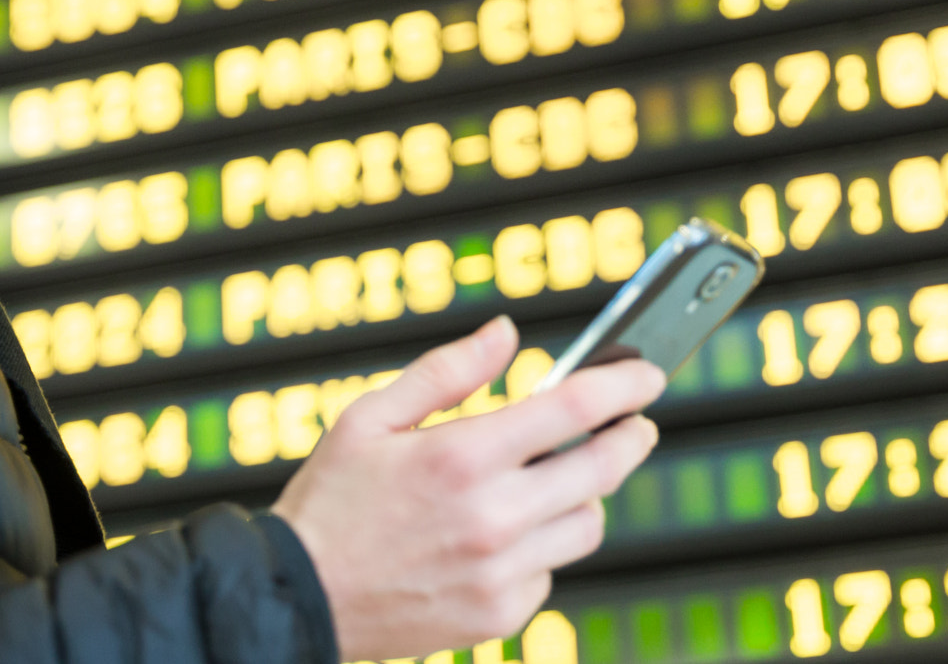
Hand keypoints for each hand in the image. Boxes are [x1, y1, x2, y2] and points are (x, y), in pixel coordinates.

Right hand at [271, 315, 664, 661]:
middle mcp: (492, 516)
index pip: (574, 410)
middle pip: (602, 468)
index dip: (622, 384)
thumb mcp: (370, 417)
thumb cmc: (332, 502)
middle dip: (630, 437)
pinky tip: (505, 535)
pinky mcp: (500, 613)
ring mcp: (500, 571)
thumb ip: (448, 371)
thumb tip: (507, 333)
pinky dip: (542, 548)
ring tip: (554, 480)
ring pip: (586, 523)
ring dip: (583, 494)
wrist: (300, 599)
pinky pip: (552, 572)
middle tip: (635, 423)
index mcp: (461, 456)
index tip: (647, 374)